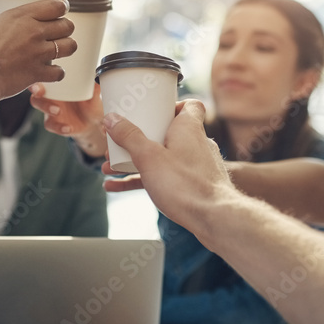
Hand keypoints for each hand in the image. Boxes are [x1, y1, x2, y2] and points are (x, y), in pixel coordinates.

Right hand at [0, 0, 74, 121]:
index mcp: (21, 16)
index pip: (57, 5)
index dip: (61, 8)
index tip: (59, 11)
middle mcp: (34, 31)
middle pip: (68, 25)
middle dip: (65, 29)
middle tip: (57, 34)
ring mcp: (39, 52)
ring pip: (70, 46)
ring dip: (65, 48)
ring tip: (57, 51)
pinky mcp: (38, 72)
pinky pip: (60, 72)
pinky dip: (57, 73)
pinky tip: (50, 72)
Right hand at [29, 81, 106, 157]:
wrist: (93, 122)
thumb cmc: (90, 103)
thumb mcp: (95, 94)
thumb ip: (94, 87)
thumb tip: (97, 77)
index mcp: (60, 84)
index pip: (45, 76)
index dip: (40, 75)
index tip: (43, 76)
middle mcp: (52, 95)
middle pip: (36, 90)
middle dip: (36, 90)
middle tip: (41, 92)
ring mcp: (51, 109)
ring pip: (39, 106)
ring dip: (45, 107)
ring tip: (57, 111)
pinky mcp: (54, 123)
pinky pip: (50, 124)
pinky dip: (58, 126)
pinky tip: (68, 127)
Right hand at [100, 100, 235, 224]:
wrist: (213, 218)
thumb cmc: (186, 185)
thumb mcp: (148, 157)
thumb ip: (129, 137)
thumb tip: (112, 119)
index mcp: (189, 128)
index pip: (189, 105)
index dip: (171, 105)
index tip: (151, 110)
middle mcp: (195, 143)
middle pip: (166, 132)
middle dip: (139, 138)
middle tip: (120, 141)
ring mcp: (195, 165)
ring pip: (161, 157)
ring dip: (135, 161)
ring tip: (110, 167)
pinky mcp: (192, 184)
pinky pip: (163, 176)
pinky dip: (142, 179)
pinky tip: (117, 186)